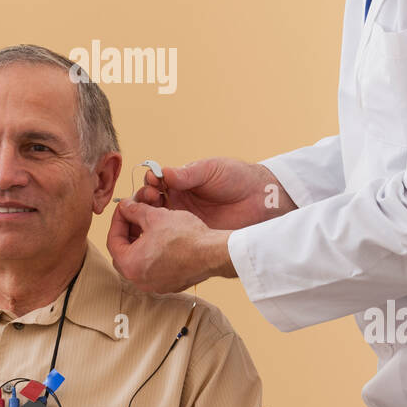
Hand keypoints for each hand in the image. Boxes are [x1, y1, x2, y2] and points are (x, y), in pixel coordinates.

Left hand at [106, 198, 234, 293]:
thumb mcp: (155, 216)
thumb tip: (125, 207)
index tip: (125, 208)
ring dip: (141, 243)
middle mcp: (139, 280)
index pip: (113, 240)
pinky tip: (164, 239)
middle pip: (124, 252)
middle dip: (128, 232)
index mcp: (130, 265)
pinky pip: (154, 268)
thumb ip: (134, 211)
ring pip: (139, 261)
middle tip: (135, 217)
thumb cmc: (185, 236)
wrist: (212, 253)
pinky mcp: (169, 285)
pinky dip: (154, 254)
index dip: (118, 220)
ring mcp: (155, 285)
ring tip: (150, 225)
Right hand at [134, 158, 295, 228]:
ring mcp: (185, 218)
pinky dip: (162, 234)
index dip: (151, 182)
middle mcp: (179, 200)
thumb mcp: (210, 170)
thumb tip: (163, 172)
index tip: (153, 181)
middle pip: (151, 201)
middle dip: (145, 198)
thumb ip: (187, 173)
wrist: (260, 199)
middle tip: (151, 198)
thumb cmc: (237, 177)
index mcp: (181, 181)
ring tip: (152, 213)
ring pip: (158, 219)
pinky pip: (173, 235)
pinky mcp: (194, 234)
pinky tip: (160, 231)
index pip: (156, 182)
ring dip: (150, 216)